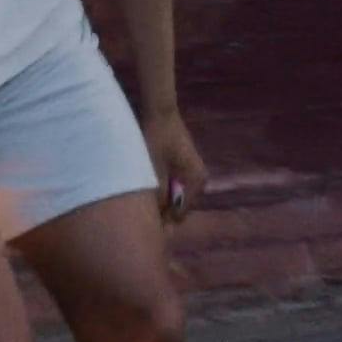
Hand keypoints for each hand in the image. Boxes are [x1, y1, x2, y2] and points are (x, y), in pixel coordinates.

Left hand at [142, 110, 207, 225]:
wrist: (160, 113)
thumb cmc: (156, 141)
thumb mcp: (154, 173)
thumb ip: (158, 198)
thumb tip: (158, 220)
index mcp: (196, 182)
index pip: (180, 214)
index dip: (163, 223)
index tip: (146, 228)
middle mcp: (200, 180)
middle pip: (180, 207)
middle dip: (163, 212)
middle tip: (142, 214)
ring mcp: (194, 172)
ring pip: (176, 196)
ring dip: (162, 199)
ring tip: (143, 198)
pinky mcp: (186, 166)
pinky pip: (175, 185)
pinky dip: (163, 188)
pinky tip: (149, 184)